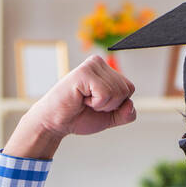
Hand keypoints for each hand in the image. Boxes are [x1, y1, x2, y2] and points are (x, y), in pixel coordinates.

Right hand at [20, 53, 137, 141]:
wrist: (55, 123)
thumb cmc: (79, 117)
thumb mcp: (109, 117)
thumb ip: (125, 114)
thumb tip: (130, 104)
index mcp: (106, 69)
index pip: (129, 88)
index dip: (116, 105)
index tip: (96, 105)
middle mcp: (99, 62)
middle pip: (126, 90)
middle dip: (110, 105)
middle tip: (89, 104)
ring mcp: (91, 65)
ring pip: (117, 92)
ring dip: (101, 105)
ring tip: (84, 101)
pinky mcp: (84, 72)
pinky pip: (106, 94)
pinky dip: (96, 104)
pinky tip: (81, 99)